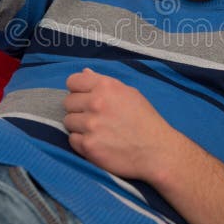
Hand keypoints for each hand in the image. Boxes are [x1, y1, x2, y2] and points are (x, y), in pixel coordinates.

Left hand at [63, 68, 178, 180]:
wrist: (156, 151)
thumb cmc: (145, 121)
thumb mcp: (129, 93)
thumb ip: (104, 83)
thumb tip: (85, 72)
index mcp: (106, 86)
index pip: (73, 81)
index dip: (77, 90)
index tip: (84, 97)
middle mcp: (96, 103)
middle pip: (68, 102)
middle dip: (78, 109)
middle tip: (94, 117)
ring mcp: (91, 125)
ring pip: (68, 121)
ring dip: (79, 126)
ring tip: (98, 131)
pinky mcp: (88, 145)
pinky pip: (72, 140)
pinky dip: (82, 142)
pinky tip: (98, 142)